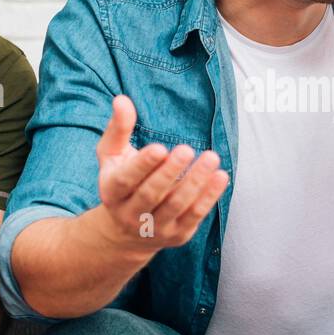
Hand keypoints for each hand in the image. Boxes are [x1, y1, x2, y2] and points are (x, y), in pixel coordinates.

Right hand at [94, 95, 229, 255]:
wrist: (126, 233)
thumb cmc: (122, 181)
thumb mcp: (112, 156)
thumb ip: (118, 128)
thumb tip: (122, 99)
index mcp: (112, 193)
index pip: (126, 180)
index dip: (143, 165)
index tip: (160, 148)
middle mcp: (131, 214)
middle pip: (151, 194)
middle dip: (170, 172)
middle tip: (187, 149)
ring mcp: (154, 228)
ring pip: (176, 206)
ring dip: (195, 182)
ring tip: (211, 158)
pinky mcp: (177, 235)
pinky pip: (195, 216)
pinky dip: (209, 197)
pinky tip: (221, 176)